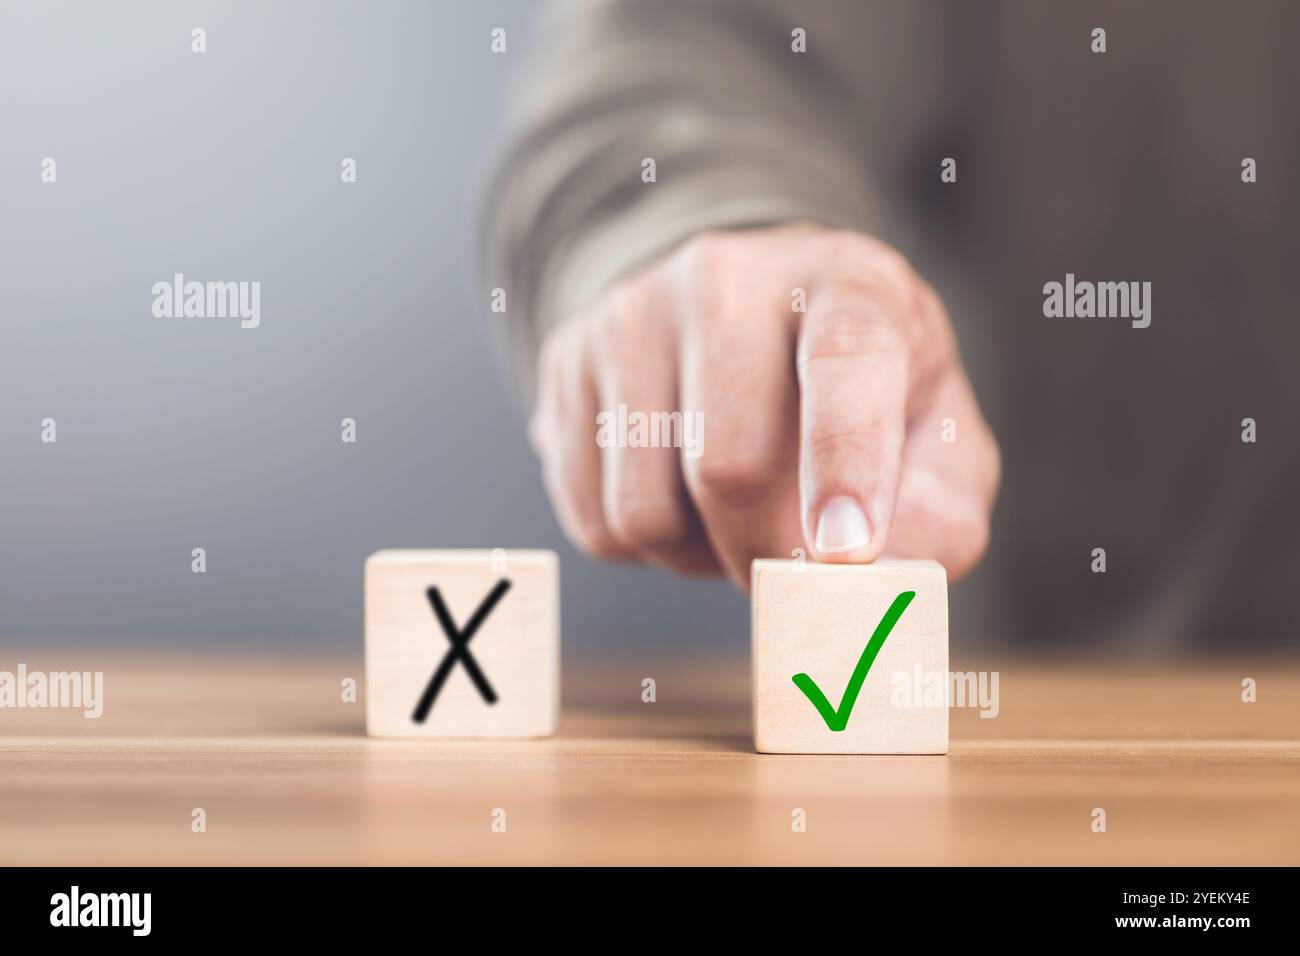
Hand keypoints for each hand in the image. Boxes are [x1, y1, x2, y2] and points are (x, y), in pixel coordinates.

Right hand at [528, 223, 1000, 587]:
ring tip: (734, 518)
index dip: (845, 462)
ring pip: (644, 510)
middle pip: (728, 466)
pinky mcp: (567, 362)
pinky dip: (646, 551)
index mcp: (846, 281)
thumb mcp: (933, 433)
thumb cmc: (859, 393)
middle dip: (767, 553)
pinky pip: (593, 520)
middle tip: (795, 562)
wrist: (745, 313)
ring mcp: (630, 315)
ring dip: (699, 558)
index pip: (845, 360)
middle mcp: (725, 278)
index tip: (847, 554)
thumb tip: (876, 584)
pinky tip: (681, 503)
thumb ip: (942, 514)